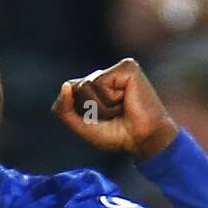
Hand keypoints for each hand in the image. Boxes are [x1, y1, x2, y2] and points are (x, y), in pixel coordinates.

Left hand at [52, 58, 178, 160]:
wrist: (144, 140)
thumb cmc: (117, 135)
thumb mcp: (82, 127)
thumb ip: (64, 110)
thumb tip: (65, 85)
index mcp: (94, 87)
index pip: (68, 92)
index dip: (77, 111)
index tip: (100, 121)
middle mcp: (104, 75)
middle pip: (75, 89)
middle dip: (90, 109)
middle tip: (113, 116)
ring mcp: (115, 70)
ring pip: (86, 85)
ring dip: (101, 106)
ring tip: (120, 109)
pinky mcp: (126, 66)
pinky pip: (100, 82)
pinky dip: (110, 99)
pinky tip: (126, 100)